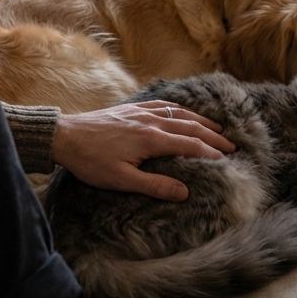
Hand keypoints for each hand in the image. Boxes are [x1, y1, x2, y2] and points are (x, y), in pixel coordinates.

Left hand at [51, 101, 234, 201]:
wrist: (65, 136)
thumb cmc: (91, 162)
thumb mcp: (122, 180)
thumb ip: (154, 185)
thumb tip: (185, 192)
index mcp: (151, 139)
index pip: (189, 144)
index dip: (210, 151)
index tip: (226, 159)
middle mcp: (150, 121)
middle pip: (190, 126)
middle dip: (213, 135)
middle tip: (231, 144)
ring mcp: (141, 112)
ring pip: (178, 113)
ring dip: (200, 120)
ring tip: (217, 127)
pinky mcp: (131, 108)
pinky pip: (162, 104)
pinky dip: (179, 108)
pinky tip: (182, 111)